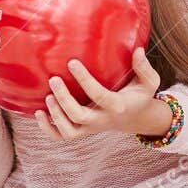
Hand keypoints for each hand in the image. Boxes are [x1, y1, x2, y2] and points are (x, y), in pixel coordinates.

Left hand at [36, 47, 163, 140]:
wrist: (135, 119)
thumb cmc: (139, 95)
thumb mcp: (148, 82)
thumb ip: (144, 67)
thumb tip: (137, 50)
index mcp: (117, 106)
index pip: (100, 96)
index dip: (85, 80)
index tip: (72, 62)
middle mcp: (102, 120)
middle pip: (79, 116)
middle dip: (64, 99)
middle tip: (53, 80)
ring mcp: (90, 128)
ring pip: (69, 131)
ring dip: (56, 115)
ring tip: (47, 95)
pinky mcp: (82, 131)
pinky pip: (61, 137)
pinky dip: (47, 129)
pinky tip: (38, 112)